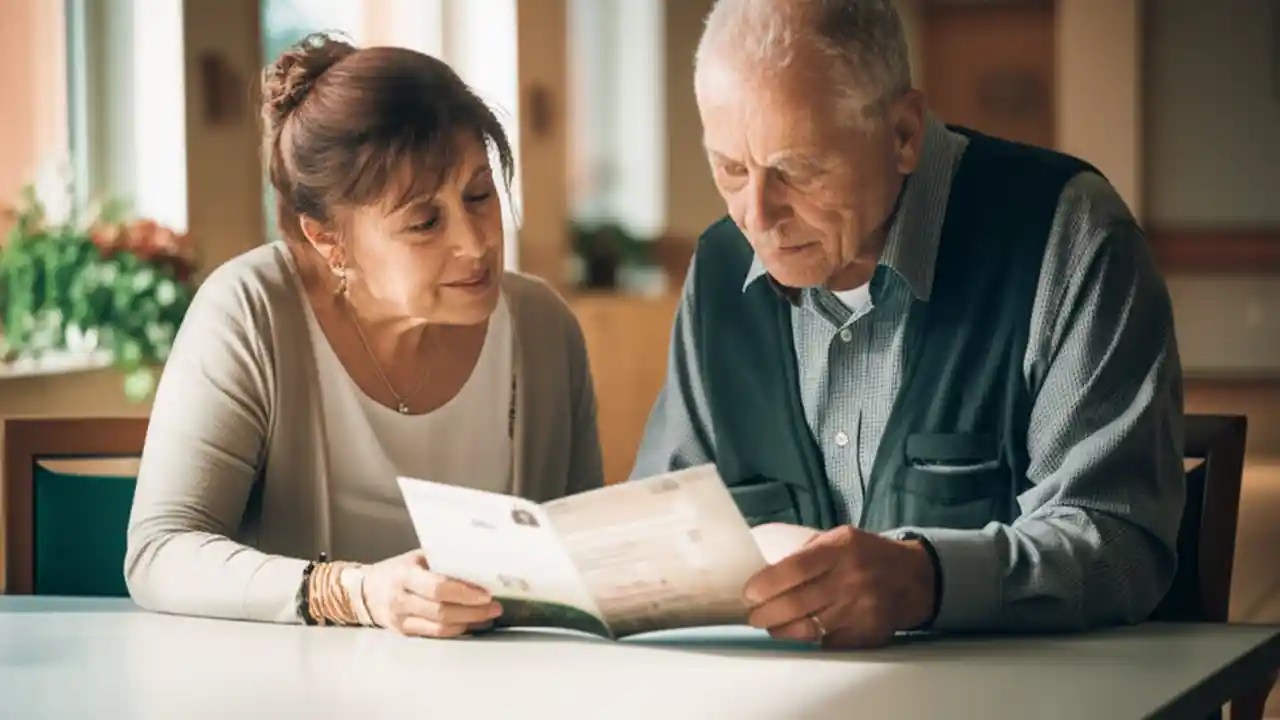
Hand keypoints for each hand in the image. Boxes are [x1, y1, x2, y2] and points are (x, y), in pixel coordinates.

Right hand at [361, 550, 502, 637]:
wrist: (366, 591)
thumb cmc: (397, 570)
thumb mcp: (416, 558)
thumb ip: (442, 561)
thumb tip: (479, 563)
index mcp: (404, 575)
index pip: (437, 587)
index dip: (464, 593)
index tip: (485, 593)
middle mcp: (401, 599)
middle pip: (442, 611)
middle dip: (473, 611)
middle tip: (495, 607)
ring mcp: (401, 620)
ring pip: (441, 627)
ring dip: (469, 623)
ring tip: (489, 616)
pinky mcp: (406, 633)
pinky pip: (436, 635)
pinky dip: (458, 630)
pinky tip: (473, 624)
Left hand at [742, 525, 936, 648]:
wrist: (913, 579)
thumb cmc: (866, 555)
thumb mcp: (840, 538)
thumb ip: (807, 553)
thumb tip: (767, 574)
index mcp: (841, 549)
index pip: (796, 568)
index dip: (768, 583)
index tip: (749, 593)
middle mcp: (851, 579)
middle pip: (797, 603)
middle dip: (767, 614)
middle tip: (754, 616)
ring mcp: (860, 610)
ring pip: (809, 628)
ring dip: (782, 630)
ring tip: (772, 625)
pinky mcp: (866, 634)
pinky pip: (827, 642)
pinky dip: (809, 639)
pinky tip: (800, 631)